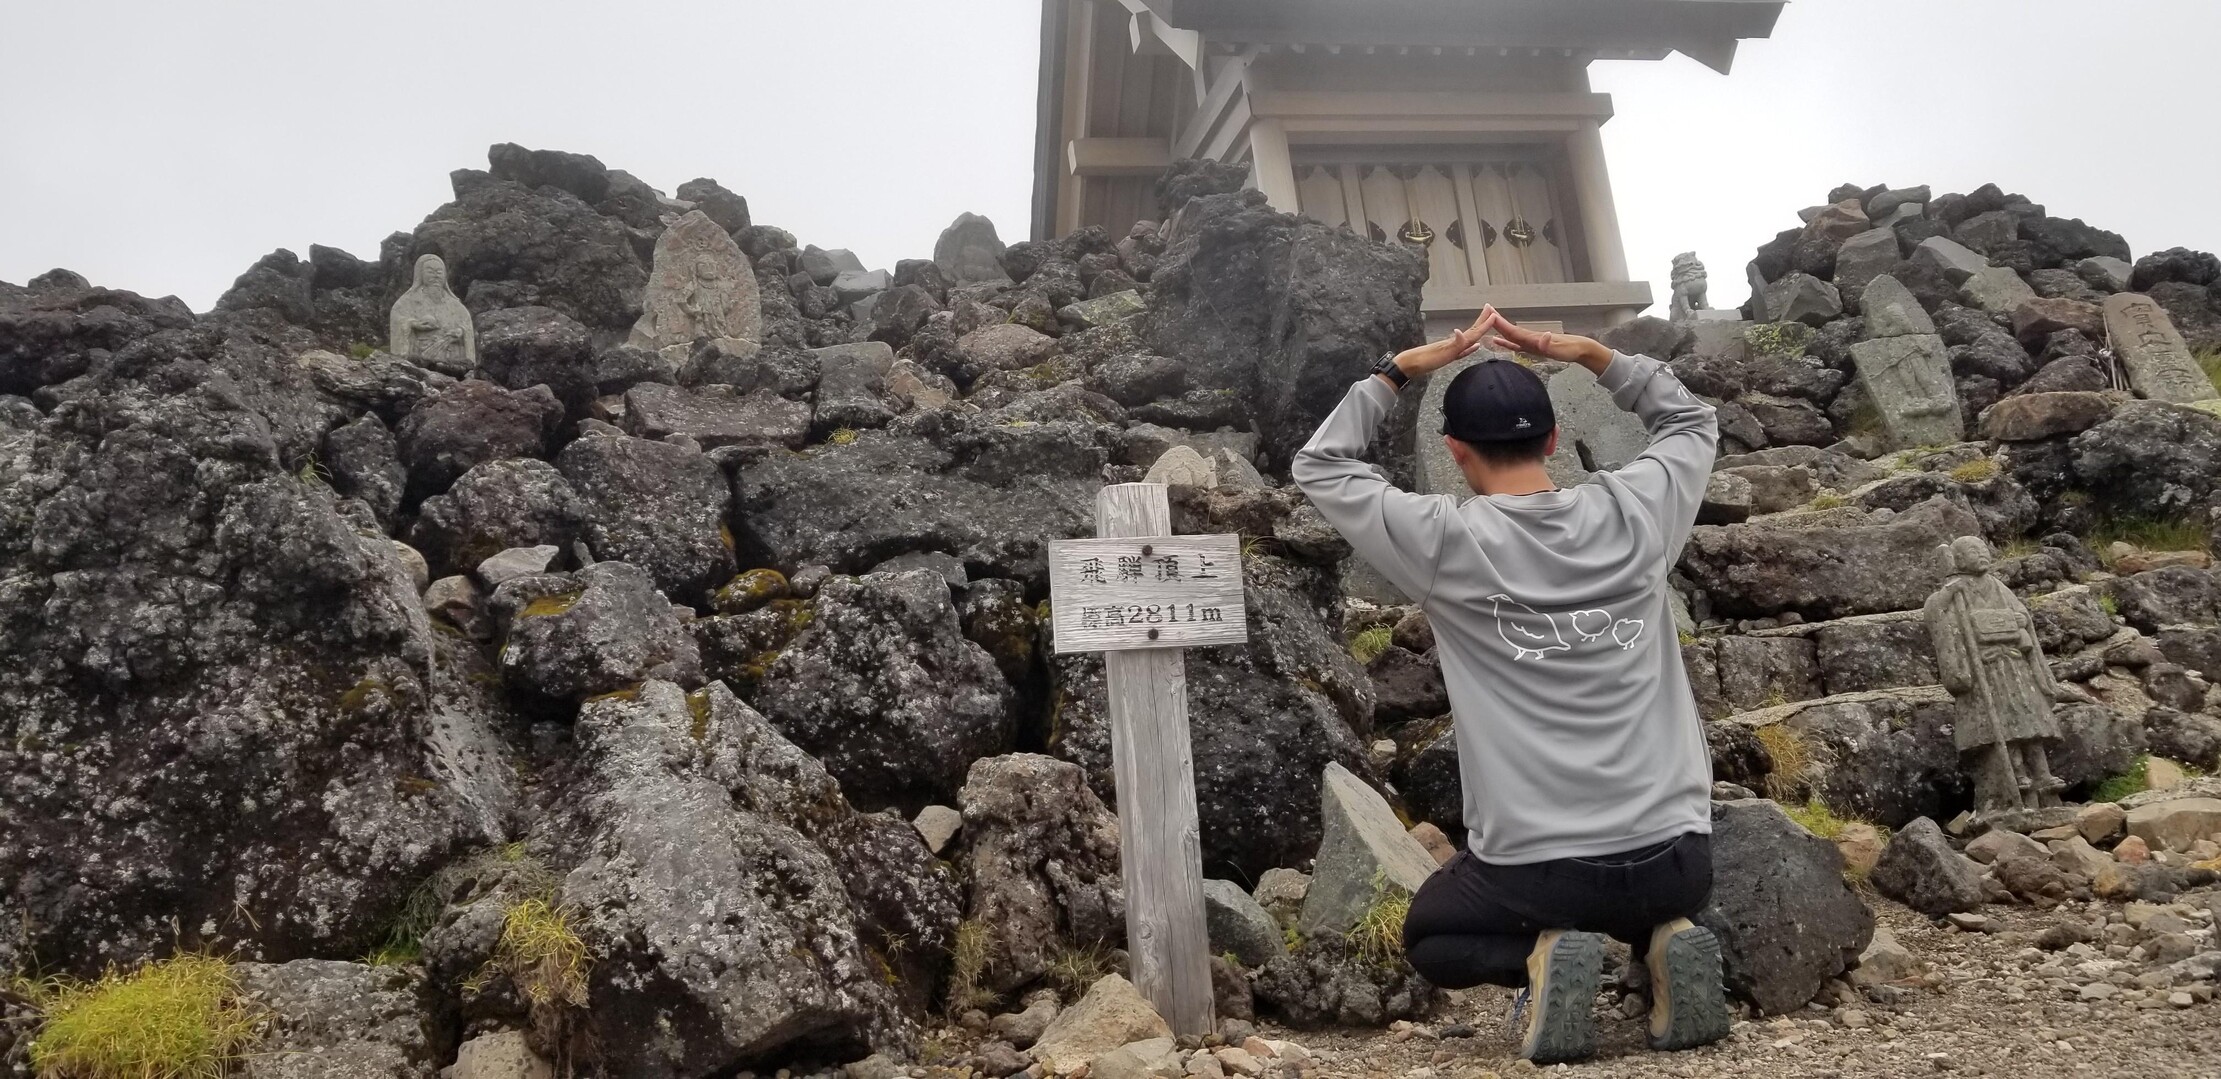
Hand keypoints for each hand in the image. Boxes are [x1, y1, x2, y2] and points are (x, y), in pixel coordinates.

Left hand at [1390, 307, 1496, 378]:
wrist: (1409, 365)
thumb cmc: (1425, 360)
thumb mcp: (1442, 353)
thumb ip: (1454, 344)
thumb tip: (1461, 331)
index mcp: (1456, 342)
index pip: (1474, 332)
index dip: (1484, 324)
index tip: (1494, 313)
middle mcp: (1455, 343)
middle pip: (1472, 331)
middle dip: (1482, 321)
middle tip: (1491, 309)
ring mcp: (1452, 349)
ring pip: (1469, 339)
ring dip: (1478, 331)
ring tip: (1486, 324)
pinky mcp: (1448, 355)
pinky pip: (1464, 350)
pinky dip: (1471, 347)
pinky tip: (1475, 346)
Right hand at [1478, 310, 1612, 374]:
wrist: (1578, 348)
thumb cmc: (1569, 350)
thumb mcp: (1558, 349)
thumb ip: (1548, 343)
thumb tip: (1543, 335)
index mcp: (1532, 338)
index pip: (1513, 331)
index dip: (1501, 323)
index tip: (1490, 313)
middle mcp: (1529, 338)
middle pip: (1509, 330)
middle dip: (1497, 322)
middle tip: (1484, 311)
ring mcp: (1530, 342)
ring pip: (1510, 335)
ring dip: (1499, 329)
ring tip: (1486, 323)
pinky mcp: (1532, 347)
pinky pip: (1514, 344)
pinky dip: (1505, 342)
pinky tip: (1497, 341)